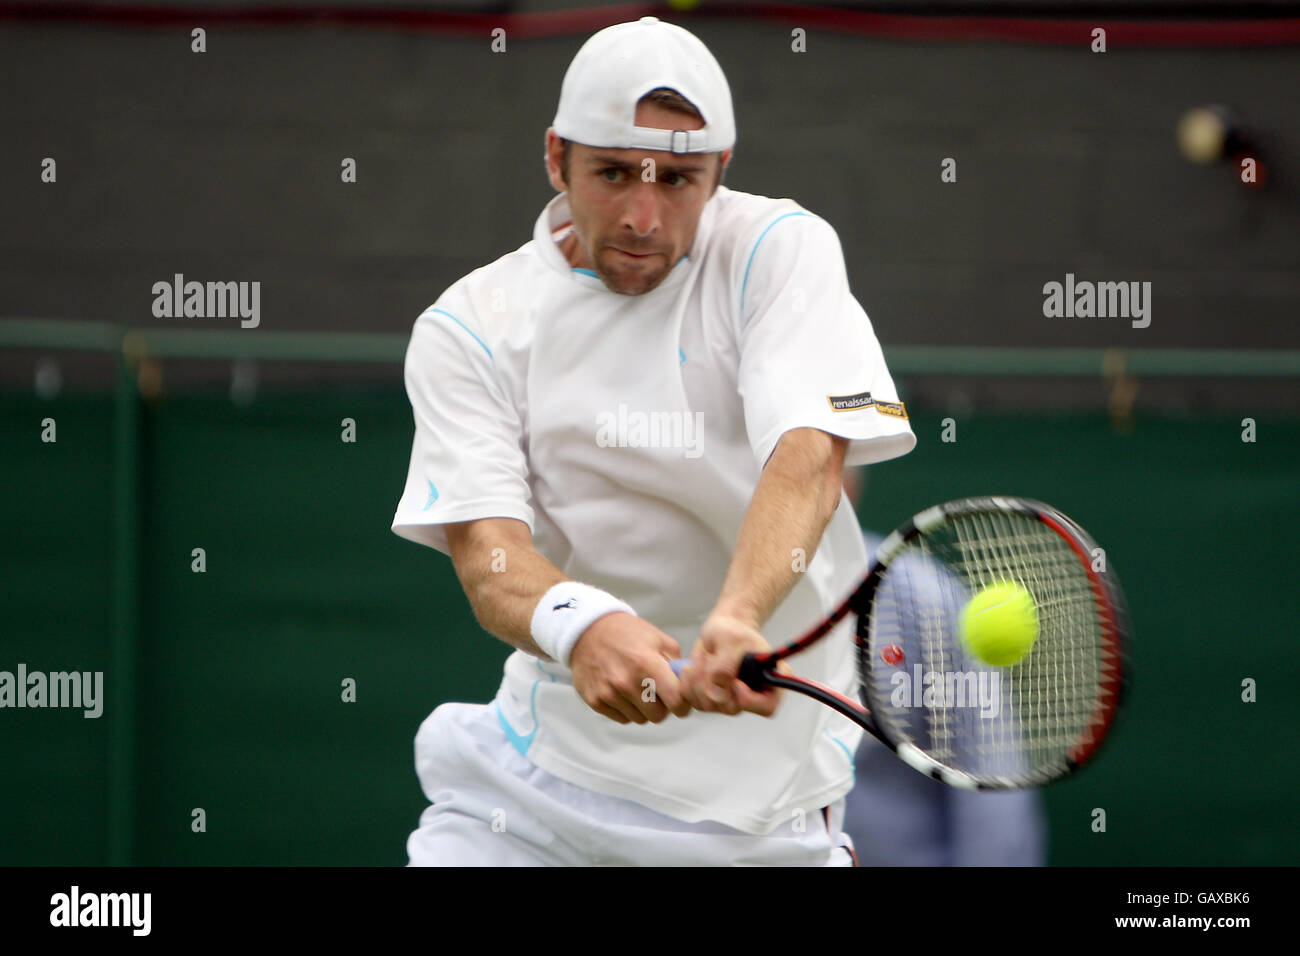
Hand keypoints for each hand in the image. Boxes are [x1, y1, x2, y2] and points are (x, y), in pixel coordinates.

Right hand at [568, 613, 691, 724]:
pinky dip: (626, 709)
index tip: (681, 702)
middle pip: (658, 716)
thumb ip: (677, 663)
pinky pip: (622, 719)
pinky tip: (622, 691)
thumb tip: (689, 686)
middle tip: (656, 692)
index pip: (675, 700)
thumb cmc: (627, 633)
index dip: (683, 705)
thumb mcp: (658, 639)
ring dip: (642, 709)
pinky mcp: (595, 701)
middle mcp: (627, 681)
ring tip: (637, 688)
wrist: (587, 629)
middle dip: (661, 707)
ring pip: (640, 720)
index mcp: (647, 663)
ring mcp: (609, 693)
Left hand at [680, 612, 788, 716]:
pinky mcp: (713, 700)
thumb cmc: (733, 631)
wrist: (720, 630)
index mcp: (771, 680)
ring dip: (698, 679)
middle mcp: (753, 696)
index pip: (766, 707)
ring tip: (702, 656)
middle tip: (710, 657)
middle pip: (732, 707)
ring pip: (710, 705)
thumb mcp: (731, 641)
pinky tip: (692, 667)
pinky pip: (695, 702)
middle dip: (714, 682)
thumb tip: (716, 694)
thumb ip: (725, 667)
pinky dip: (688, 684)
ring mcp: (732, 700)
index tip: (735, 681)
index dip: (748, 699)